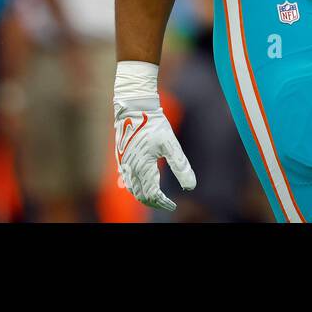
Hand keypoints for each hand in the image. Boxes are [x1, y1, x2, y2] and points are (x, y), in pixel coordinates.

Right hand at [113, 61, 195, 210]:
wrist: (134, 107)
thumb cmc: (153, 124)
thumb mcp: (171, 144)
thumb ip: (181, 166)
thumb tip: (191, 187)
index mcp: (142, 168)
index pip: (152, 195)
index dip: (163, 203)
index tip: (173, 205)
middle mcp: (130, 169)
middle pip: (140, 195)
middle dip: (154, 202)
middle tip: (166, 204)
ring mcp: (123, 163)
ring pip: (131, 189)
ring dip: (143, 196)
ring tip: (156, 198)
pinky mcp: (120, 157)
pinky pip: (125, 179)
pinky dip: (134, 187)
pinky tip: (140, 185)